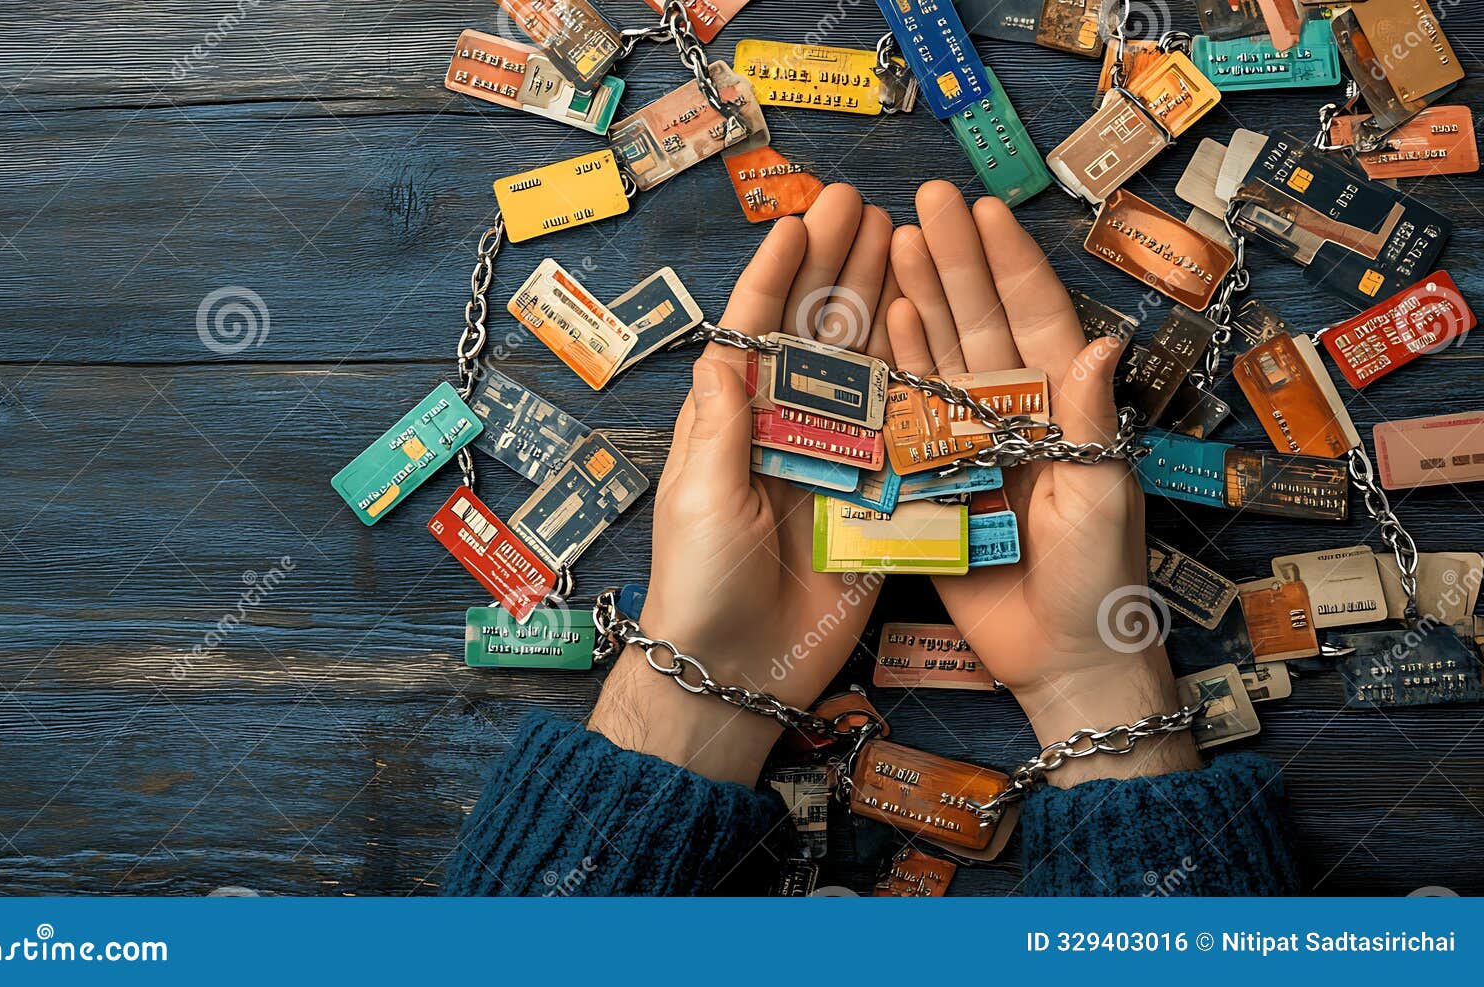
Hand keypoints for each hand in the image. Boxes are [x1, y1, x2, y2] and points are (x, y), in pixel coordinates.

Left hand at [590, 184, 896, 785]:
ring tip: (902, 243)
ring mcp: (831, 460)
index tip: (800, 219)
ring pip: (862, 369)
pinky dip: (914, 382)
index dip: (777, 275)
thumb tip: (724, 347)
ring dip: (879, 307)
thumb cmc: (699, 583)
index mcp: (732, 421)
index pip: (755, 331)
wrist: (737, 667)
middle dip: (837, 269)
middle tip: (865, 207)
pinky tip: (929, 331)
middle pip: (816, 335)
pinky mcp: (873, 498)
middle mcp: (783, 430)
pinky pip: (899, 432)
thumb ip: (719, 423)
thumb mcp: (698, 497)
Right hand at [887, 182, 1198, 785]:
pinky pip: (912, 414)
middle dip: (956, 261)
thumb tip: (1102, 344)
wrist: (1060, 657)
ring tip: (897, 244)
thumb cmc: (1099, 579)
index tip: (984, 210)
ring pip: (942, 356)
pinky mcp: (936, 478)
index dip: (1010, 265)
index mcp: (1066, 407)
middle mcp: (1017, 412)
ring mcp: (974, 441)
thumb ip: (1093, 421)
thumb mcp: (1102, 496)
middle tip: (926, 201)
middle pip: (982, 323)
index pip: (1037, 320)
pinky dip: (898, 365)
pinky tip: (883, 320)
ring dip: (922, 299)